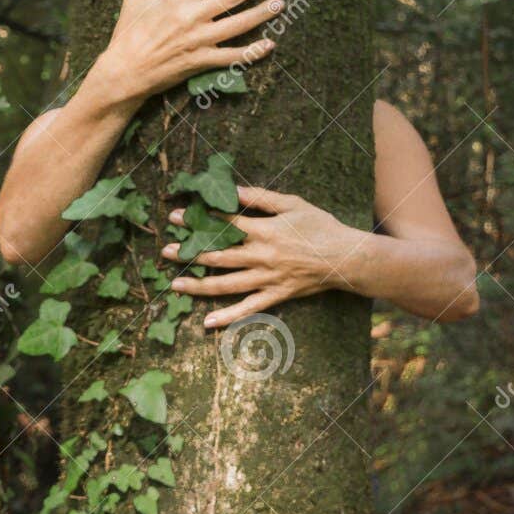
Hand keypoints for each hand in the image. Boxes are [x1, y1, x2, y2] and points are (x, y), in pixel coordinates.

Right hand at [85, 0, 284, 110]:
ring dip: (260, 14)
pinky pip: (232, 56)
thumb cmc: (128, 34)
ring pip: (237, 25)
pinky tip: (269, 44)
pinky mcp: (202, 61)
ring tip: (280, 4)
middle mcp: (191, 17)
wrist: (124, 73)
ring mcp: (199, 40)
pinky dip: (251, 52)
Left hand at [163, 186, 366, 327]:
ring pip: (226, 284)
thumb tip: (234, 190)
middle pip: (218, 254)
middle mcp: (261, 256)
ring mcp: (267, 279)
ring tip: (175, 284)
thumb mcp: (293, 204)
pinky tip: (207, 323)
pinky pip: (248, 309)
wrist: (346, 258)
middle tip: (167, 251)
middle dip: (190, 252)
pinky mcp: (275, 296)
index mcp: (265, 231)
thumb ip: (262, 198)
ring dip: (198, 284)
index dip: (198, 219)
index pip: (224, 223)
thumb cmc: (321, 227)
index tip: (176, 216)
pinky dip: (228, 317)